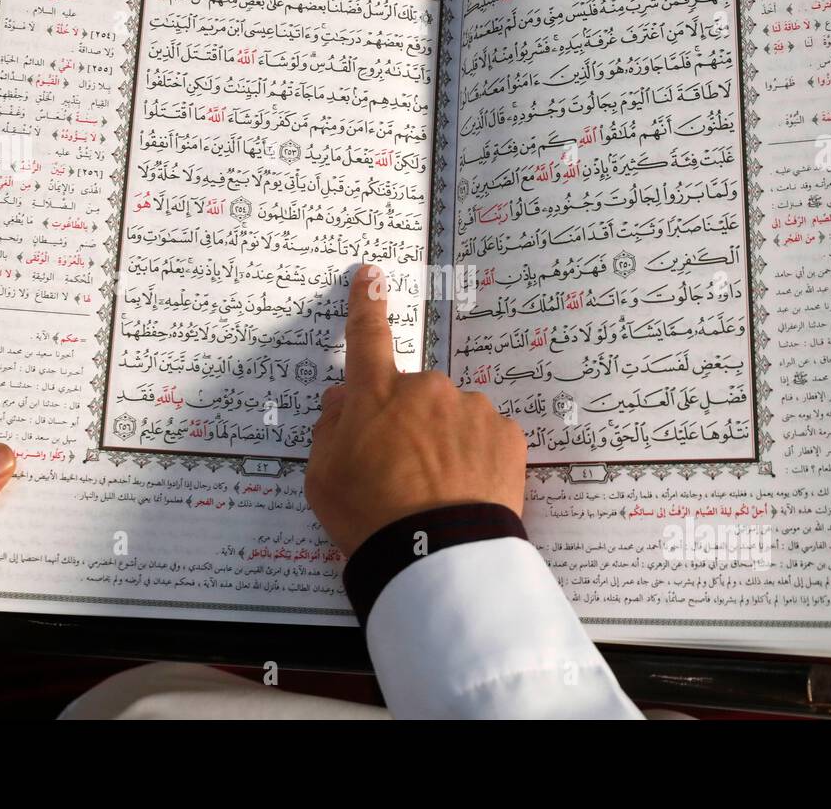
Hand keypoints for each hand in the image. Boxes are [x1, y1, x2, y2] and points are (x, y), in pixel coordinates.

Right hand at [304, 264, 527, 556]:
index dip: (366, 304)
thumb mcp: (323, 477)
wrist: (434, 554)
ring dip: (446, 442)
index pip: (366, 336)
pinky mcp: (506, 435)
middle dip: (409, 423)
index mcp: (376, 394)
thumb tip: (341, 400)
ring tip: (437, 492)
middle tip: (402, 473)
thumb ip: (330, 430)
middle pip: (415, 396)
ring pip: (454, 417)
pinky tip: (466, 492)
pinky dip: (478, 459)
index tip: (371, 277)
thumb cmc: (369, 517)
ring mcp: (470, 409)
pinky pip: (487, 438)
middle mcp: (426, 389)